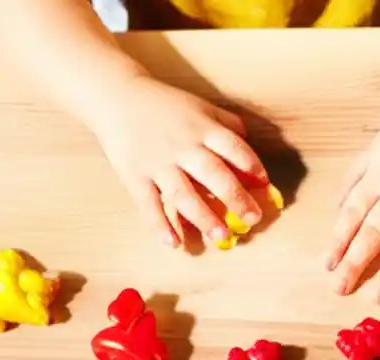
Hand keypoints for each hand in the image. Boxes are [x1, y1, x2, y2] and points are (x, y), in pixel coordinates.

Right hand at [94, 77, 267, 247]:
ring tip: (221, 237)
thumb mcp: (201, 107)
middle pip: (213, 174)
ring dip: (203, 217)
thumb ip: (228, 127)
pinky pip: (148, 203)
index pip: (233, 148)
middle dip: (235, 197)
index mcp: (202, 129)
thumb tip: (252, 156)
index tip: (264, 185)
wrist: (115, 96)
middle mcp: (182, 147)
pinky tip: (174, 243)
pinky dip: (159, 224)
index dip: (251, 165)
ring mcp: (158, 164)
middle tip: (252, 219)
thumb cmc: (166, 106)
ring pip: (183, 193)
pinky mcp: (135, 176)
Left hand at [326, 100, 379, 302]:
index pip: (351, 216)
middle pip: (373, 233)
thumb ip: (354, 176)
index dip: (338, 242)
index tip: (326, 265)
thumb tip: (337, 207)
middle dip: (355, 263)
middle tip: (340, 289)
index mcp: (378, 178)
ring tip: (379, 297)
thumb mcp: (375, 146)